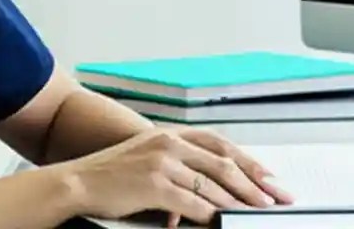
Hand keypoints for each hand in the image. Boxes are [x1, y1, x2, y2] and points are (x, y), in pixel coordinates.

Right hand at [59, 127, 292, 226]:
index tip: (270, 179)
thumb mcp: (149, 156)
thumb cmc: (112, 175)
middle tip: (275, 199)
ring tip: (256, 214)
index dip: (249, 162)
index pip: (221, 145)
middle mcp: (170, 142)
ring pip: (213, 185)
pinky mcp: (155, 185)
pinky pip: (194, 204)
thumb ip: (180, 163)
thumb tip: (214, 185)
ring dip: (238, 203)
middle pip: (224, 163)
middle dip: (255, 183)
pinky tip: (222, 223)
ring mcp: (163, 162)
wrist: (78, 182)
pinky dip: (212, 216)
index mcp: (171, 133)